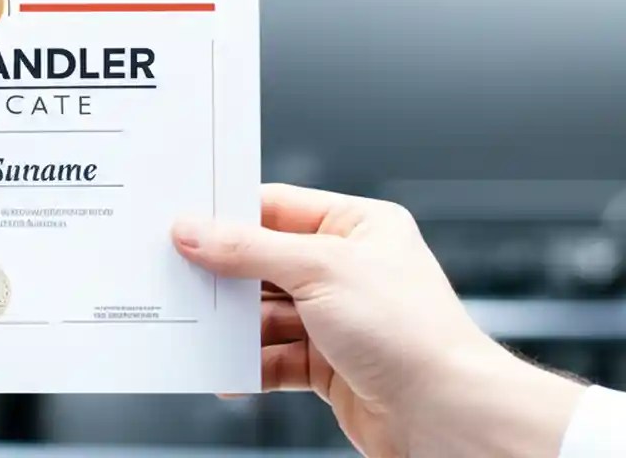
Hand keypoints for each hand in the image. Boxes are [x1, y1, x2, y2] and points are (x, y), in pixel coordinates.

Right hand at [173, 184, 586, 457]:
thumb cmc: (410, 334)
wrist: (448, 418)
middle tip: (177, 276)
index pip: (278, 207)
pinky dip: (248, 364)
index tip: (182, 222)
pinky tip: (225, 370)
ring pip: (264, 313)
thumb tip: (193, 230)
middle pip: (264, 262)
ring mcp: (337, 319)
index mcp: (359, 227)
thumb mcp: (319, 271)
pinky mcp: (328, 364)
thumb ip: (249, 250)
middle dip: (224, 275)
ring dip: (233, 325)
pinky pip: (273, 356)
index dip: (229, 215)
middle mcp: (348, 269)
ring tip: (196, 328)